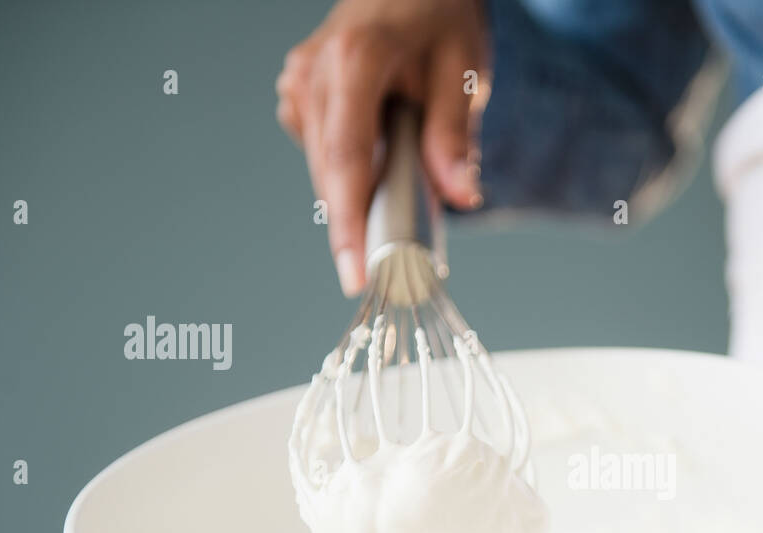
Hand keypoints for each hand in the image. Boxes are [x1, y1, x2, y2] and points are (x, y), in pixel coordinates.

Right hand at [276, 0, 487, 295]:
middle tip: (390, 272)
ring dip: (356, 200)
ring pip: (324, 169)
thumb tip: (462, 197)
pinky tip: (380, 165)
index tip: (355, 276)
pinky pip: (322, 155)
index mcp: (355, 60)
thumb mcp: (464, 70)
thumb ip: (456, 135)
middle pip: (331, 174)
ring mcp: (299, 82)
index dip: (349, 226)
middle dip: (357, 228)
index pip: (348, 160)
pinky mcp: (298, 94)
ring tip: (394, 214)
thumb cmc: (440, 17)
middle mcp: (314, 71)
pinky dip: (351, 174)